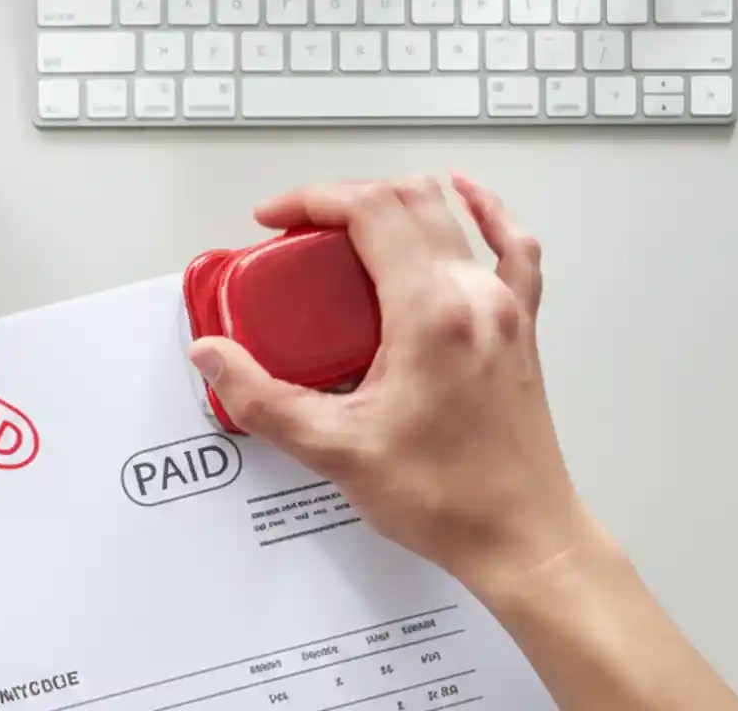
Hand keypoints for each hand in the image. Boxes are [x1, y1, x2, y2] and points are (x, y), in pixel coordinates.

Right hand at [189, 174, 596, 595]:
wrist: (521, 538)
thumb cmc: (450, 498)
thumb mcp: (334, 450)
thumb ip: (261, 399)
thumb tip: (216, 357)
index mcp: (432, 312)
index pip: (369, 210)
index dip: (312, 200)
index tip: (275, 219)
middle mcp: (476, 295)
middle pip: (406, 200)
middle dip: (342, 201)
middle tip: (298, 232)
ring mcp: (504, 307)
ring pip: (449, 215)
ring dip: (393, 205)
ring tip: (349, 230)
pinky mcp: (519, 327)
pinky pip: (511, 248)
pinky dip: (485, 213)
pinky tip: (468, 200)